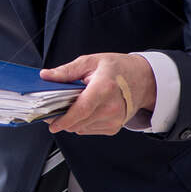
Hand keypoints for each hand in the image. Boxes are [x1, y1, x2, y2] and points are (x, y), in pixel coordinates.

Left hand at [41, 52, 155, 135]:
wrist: (143, 79)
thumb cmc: (118, 69)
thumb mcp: (91, 62)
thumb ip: (67, 71)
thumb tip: (47, 76)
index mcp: (104, 88)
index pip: (81, 110)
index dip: (64, 119)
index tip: (51, 123)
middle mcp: (111, 107)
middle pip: (78, 122)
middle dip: (62, 119)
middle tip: (55, 109)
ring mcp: (114, 120)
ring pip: (81, 128)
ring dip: (72, 120)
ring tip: (75, 105)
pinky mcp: (114, 127)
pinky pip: (88, 130)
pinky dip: (82, 122)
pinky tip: (87, 110)